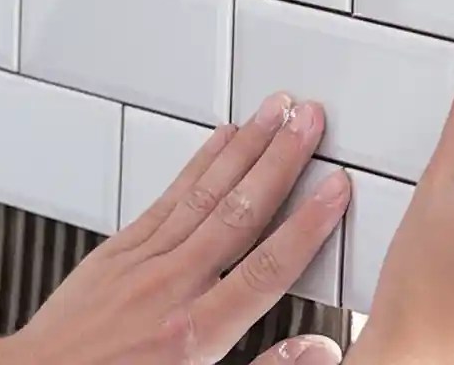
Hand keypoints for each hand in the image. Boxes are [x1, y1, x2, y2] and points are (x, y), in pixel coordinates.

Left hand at [0, 93, 350, 364]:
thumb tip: (318, 350)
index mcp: (195, 333)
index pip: (267, 268)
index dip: (307, 224)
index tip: (335, 189)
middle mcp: (171, 288)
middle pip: (240, 213)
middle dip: (281, 160)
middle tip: (310, 120)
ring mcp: (141, 263)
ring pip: (206, 193)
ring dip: (246, 147)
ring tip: (275, 111)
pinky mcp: (117, 250)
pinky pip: (168, 198)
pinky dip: (199, 164)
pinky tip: (221, 139)